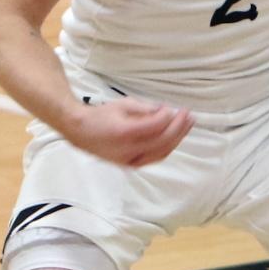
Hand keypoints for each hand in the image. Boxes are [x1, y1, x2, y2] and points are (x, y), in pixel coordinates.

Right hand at [66, 97, 193, 167]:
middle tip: (188, 115)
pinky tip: (174, 138)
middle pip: (162, 141)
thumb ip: (145, 109)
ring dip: (177, 139)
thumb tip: (164, 111)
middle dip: (178, 128)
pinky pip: (154, 158)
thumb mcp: (122, 105)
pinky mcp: (130, 164)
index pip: (155, 126)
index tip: (172, 108)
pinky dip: (167, 148)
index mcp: (124, 132)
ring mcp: (130, 160)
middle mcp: (128, 150)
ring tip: (187, 125)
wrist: (80, 132)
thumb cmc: (100, 116)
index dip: (168, 117)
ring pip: (161, 152)